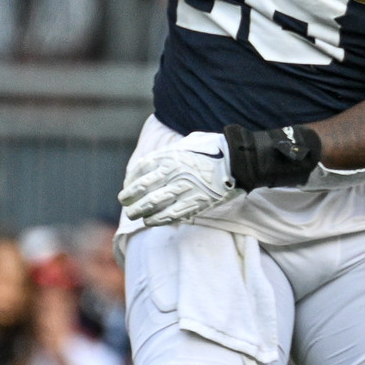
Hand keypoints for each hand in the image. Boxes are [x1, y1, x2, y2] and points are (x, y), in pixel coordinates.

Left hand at [119, 131, 237, 225]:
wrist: (239, 162)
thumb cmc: (213, 150)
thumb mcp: (187, 143)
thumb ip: (169, 153)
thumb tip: (150, 163)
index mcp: (172, 157)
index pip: (142, 171)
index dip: (131, 181)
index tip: (126, 187)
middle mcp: (175, 173)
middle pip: (144, 190)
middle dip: (131, 199)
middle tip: (126, 204)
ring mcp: (186, 189)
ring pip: (156, 205)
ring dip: (142, 212)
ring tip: (136, 216)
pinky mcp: (196, 203)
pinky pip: (173, 215)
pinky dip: (159, 219)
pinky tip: (152, 221)